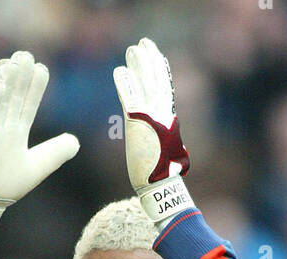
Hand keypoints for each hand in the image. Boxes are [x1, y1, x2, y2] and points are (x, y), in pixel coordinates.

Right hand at [0, 51, 79, 243]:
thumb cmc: (7, 185)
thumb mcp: (37, 167)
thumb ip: (56, 152)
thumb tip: (76, 141)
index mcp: (16, 133)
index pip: (27, 105)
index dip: (35, 88)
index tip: (42, 69)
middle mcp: (3, 128)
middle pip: (13, 98)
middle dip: (20, 76)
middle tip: (26, 54)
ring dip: (7, 81)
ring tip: (14, 60)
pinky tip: (0, 81)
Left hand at [113, 38, 193, 226]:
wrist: (162, 188)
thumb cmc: (161, 175)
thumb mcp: (162, 150)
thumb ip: (160, 137)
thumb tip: (167, 139)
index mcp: (167, 120)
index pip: (164, 89)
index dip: (160, 70)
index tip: (155, 54)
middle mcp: (162, 115)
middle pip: (157, 81)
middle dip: (150, 60)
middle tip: (143, 42)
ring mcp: (152, 119)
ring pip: (146, 85)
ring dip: (139, 65)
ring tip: (132, 49)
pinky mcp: (139, 126)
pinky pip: (131, 100)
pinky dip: (126, 84)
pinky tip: (119, 71)